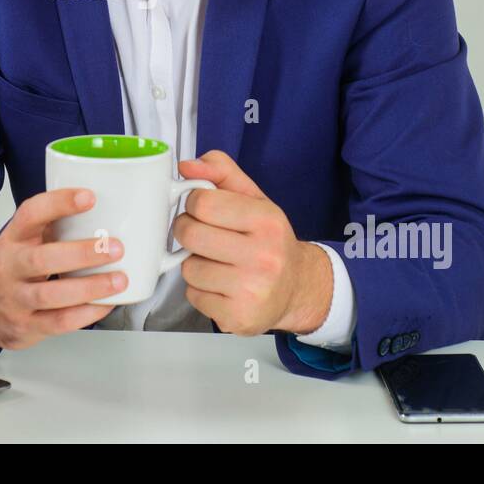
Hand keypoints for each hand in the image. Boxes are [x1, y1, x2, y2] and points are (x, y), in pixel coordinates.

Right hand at [0, 187, 126, 348]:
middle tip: (114, 247)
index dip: (59, 203)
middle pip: (42, 259)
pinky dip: (87, 313)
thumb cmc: (6, 267)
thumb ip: (49, 226)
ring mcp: (15, 300)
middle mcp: (10, 268)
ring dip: (90, 288)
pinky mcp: (25, 327)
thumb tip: (101, 210)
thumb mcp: (19, 240)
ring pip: (52, 295)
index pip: (31, 214)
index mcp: (12, 239)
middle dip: (82, 252)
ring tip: (119, 279)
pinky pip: (59, 322)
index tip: (88, 197)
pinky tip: (106, 304)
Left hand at [174, 150, 332, 336]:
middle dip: (187, 231)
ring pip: (188, 268)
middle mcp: (263, 257)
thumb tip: (187, 166)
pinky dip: (200, 290)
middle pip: (190, 234)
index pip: (203, 202)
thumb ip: (220, 172)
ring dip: (195, 264)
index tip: (203, 208)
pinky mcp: (237, 318)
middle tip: (201, 235)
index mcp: (267, 221)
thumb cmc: (268, 240)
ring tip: (216, 263)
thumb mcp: (253, 198)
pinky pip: (193, 296)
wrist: (296, 288)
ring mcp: (251, 291)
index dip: (195, 203)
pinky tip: (221, 285)